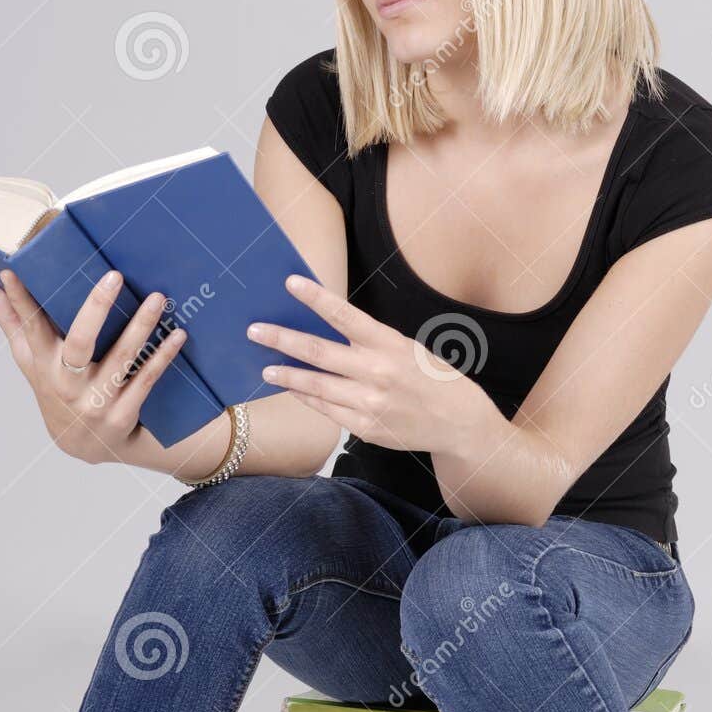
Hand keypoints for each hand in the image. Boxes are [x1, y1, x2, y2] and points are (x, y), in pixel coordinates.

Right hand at [0, 267, 186, 463]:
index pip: (29, 328)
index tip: (10, 271)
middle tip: (114, 275)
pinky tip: (177, 335)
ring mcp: (95, 402)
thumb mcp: (33, 363)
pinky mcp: (122, 414)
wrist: (85, 447)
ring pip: (121, 359)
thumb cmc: (58, 391)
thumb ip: (12, 324)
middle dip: (95, 308)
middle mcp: (68, 385)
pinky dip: (162, 357)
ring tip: (158, 297)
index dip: (19, 301)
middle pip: (79, 343)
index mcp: (44, 366)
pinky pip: (146, 381)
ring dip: (141, 327)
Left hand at [246, 274, 483, 455]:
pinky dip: (308, 399)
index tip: (290, 283)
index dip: (315, 298)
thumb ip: (369, 342)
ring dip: (286, 375)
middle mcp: (376, 372)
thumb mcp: (406, 348)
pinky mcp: (365, 428)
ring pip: (315, 386)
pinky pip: (327, 410)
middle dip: (281, 340)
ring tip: (266, 368)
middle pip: (318, 352)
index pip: (345, 315)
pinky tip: (294, 390)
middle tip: (254, 331)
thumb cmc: (430, 377)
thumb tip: (324, 330)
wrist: (457, 422)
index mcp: (389, 344)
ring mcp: (369, 403)